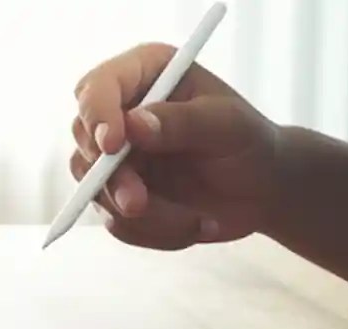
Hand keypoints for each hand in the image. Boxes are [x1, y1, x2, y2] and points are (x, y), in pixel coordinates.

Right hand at [72, 43, 279, 248]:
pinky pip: (117, 223)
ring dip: (144, 218)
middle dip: (113, 180)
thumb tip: (133, 125)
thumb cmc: (250, 142)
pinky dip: (155, 234)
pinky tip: (194, 225)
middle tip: (140, 204)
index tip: (114, 146)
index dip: (97, 114)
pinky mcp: (118, 196)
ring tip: (197, 221)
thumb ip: (183, 121)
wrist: (263, 190)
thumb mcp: (228, 125)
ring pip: (97, 191)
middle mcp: (121, 114)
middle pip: (85, 143)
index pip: (97, 88)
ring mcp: (115, 159)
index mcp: (144, 75)